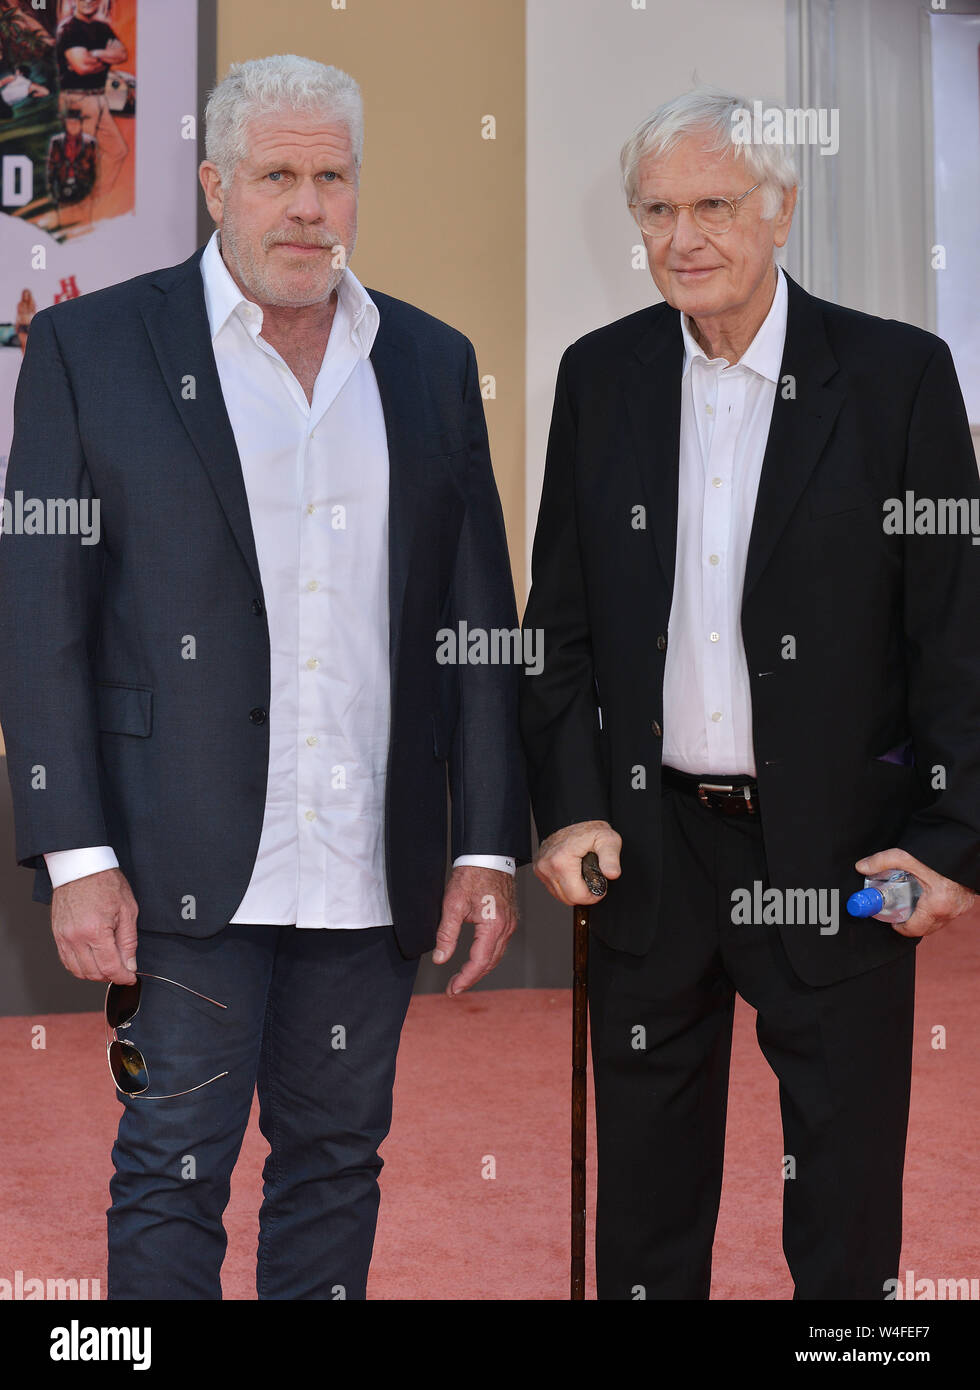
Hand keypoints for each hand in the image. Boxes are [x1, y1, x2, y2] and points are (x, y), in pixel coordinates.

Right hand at [51, 867, 138, 983]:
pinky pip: (66, 961)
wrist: (81, 867)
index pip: (110, 967)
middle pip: (93, 973)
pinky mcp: (57, 935)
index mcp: (95, 931)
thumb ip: (128, 941)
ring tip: (108, 966)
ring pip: (78, 971)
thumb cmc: (104, 882)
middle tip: (123, 970)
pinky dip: (80, 966)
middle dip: (110, 977)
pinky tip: (92, 960)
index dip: (123, 977)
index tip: (130, 977)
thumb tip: (130, 964)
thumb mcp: (127, 910)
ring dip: (94, 974)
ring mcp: (63, 937)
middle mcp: (76, 937)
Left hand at [431, 866, 516, 995]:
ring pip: (495, 956)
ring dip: (479, 969)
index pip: (479, 962)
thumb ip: (446, 934)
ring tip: (462, 977)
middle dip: (471, 978)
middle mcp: (506, 928)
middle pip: (489, 963)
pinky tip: (475, 959)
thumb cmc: (471, 876)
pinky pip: (499, 945)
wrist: (487, 856)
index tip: (452, 989)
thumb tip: (440, 959)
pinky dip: (487, 957)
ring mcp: (510, 924)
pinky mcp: (509, 920)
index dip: (465, 979)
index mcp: (493, 926)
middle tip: (453, 988)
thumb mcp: (452, 905)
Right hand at [534, 819, 621, 905]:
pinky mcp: (539, 870)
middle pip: (568, 899)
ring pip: (560, 895)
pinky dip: (565, 886)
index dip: (593, 895)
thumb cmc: (591, 831)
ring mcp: (540, 868)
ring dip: (574, 890)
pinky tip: (573, 874)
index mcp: (561, 861)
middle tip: (592, 878)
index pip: (577, 896)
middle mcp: (546, 866)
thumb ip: (611, 859)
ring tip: (582, 874)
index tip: (600, 885)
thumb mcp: (608, 841)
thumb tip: (612, 874)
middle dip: (584, 893)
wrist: (575, 819)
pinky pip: (554, 888)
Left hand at [855, 848, 976, 938]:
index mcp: (937, 905)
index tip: (893, 920)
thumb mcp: (906, 856)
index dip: (900, 927)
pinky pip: (948, 912)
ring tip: (913, 902)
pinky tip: (928, 895)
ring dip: (924, 916)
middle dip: (911, 922)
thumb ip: (882, 862)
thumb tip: (862, 867)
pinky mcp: (966, 901)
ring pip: (938, 921)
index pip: (914, 930)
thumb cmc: (940, 854)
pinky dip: (936, 908)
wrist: (963, 848)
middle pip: (926, 928)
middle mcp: (951, 911)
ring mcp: (961, 907)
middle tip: (900, 910)